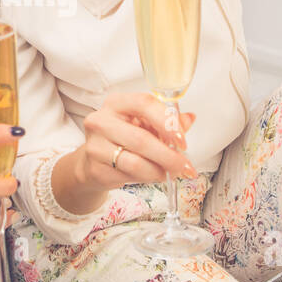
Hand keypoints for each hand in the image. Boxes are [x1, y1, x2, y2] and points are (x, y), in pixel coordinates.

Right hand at [65, 92, 197, 204]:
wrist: (92, 161)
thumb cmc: (120, 138)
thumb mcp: (143, 124)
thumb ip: (166, 122)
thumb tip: (189, 119)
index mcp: (116, 103)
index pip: (144, 104)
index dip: (167, 122)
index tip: (182, 140)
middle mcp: (101, 121)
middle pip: (141, 139)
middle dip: (168, 156)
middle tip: (184, 165)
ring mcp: (95, 145)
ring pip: (135, 162)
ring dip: (159, 171)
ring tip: (171, 173)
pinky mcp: (95, 168)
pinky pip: (128, 176)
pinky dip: (147, 178)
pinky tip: (154, 176)